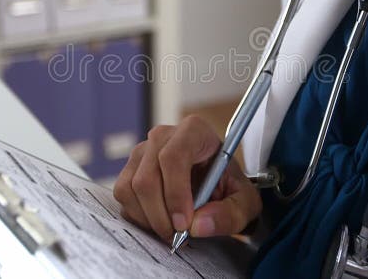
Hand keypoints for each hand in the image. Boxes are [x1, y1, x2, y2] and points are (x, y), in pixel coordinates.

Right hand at [113, 115, 261, 240]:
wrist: (216, 186)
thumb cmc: (230, 188)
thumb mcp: (244, 203)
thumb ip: (229, 214)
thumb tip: (199, 225)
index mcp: (194, 131)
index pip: (173, 157)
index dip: (175, 193)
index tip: (184, 223)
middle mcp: (163, 136)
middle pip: (147, 178)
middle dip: (160, 215)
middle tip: (178, 236)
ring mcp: (142, 151)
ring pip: (130, 188)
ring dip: (148, 218)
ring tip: (171, 230)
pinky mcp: (129, 169)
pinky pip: (123, 196)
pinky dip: (139, 216)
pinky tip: (159, 221)